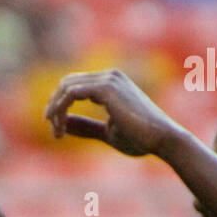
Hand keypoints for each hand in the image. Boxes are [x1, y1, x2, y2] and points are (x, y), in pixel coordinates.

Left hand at [45, 70, 181, 157]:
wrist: (162, 139)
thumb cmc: (140, 139)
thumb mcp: (106, 133)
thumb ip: (86, 126)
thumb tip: (63, 124)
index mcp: (110, 84)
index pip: (75, 86)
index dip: (60, 106)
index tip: (57, 130)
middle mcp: (109, 77)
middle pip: (67, 83)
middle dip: (55, 107)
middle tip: (55, 133)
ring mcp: (108, 80)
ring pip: (67, 87)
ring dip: (56, 110)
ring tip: (57, 133)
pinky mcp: (106, 88)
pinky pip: (72, 93)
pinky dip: (61, 109)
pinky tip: (61, 127)